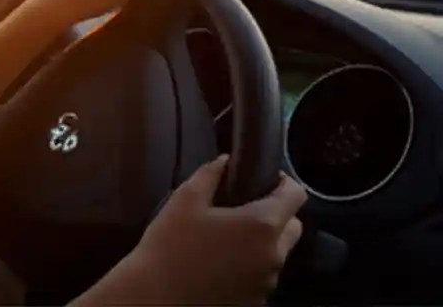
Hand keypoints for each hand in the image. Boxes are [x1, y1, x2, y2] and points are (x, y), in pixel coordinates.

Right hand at [85, 155, 307, 305]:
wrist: (157, 297)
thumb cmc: (170, 245)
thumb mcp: (184, 200)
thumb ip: (209, 175)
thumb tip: (225, 161)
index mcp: (262, 225)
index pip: (296, 196)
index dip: (284, 182)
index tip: (264, 179)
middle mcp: (273, 255)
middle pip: (293, 227)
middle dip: (278, 214)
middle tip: (245, 209)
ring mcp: (267, 281)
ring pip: (277, 253)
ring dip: (262, 242)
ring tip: (228, 239)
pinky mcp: (256, 300)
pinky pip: (262, 275)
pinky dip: (250, 266)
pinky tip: (222, 264)